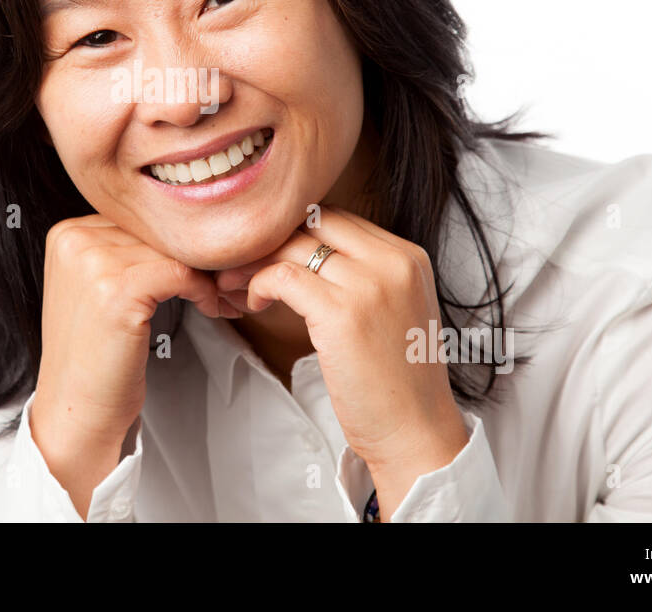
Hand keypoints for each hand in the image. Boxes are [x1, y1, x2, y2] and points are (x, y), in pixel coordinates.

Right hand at [30, 213, 229, 517]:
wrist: (76, 411)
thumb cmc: (93, 357)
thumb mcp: (97, 289)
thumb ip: (125, 252)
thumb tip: (184, 229)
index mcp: (66, 233)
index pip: (139, 219)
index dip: (174, 242)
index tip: (201, 264)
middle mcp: (74, 240)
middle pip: (157, 230)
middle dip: (194, 257)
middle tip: (223, 282)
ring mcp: (93, 262)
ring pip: (174, 249)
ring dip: (204, 274)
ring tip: (217, 297)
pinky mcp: (118, 289)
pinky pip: (181, 273)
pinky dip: (202, 290)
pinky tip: (207, 307)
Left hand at [213, 204, 471, 520]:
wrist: (417, 432)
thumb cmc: (398, 381)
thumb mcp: (395, 309)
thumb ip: (364, 276)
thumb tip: (306, 255)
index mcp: (408, 257)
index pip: (338, 220)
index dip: (296, 232)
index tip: (268, 252)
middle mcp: (393, 262)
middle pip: (314, 223)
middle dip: (271, 239)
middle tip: (240, 262)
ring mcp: (369, 285)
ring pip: (294, 246)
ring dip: (255, 262)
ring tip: (234, 284)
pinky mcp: (342, 314)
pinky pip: (283, 277)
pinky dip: (259, 284)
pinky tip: (255, 303)